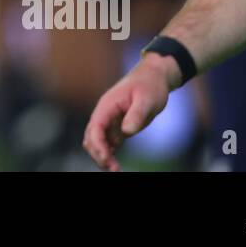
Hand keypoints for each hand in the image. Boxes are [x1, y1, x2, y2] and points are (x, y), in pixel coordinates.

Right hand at [82, 53, 178, 170]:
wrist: (154, 77)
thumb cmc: (150, 85)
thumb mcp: (147, 99)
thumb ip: (136, 114)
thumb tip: (126, 132)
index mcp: (107, 105)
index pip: (95, 127)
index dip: (98, 145)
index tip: (107, 159)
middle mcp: (104, 113)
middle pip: (91, 137)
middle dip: (98, 154)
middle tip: (113, 169)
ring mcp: (110, 120)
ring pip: (96, 142)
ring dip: (101, 156)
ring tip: (115, 169)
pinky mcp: (117, 126)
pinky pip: (107, 143)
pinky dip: (108, 154)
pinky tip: (116, 164)